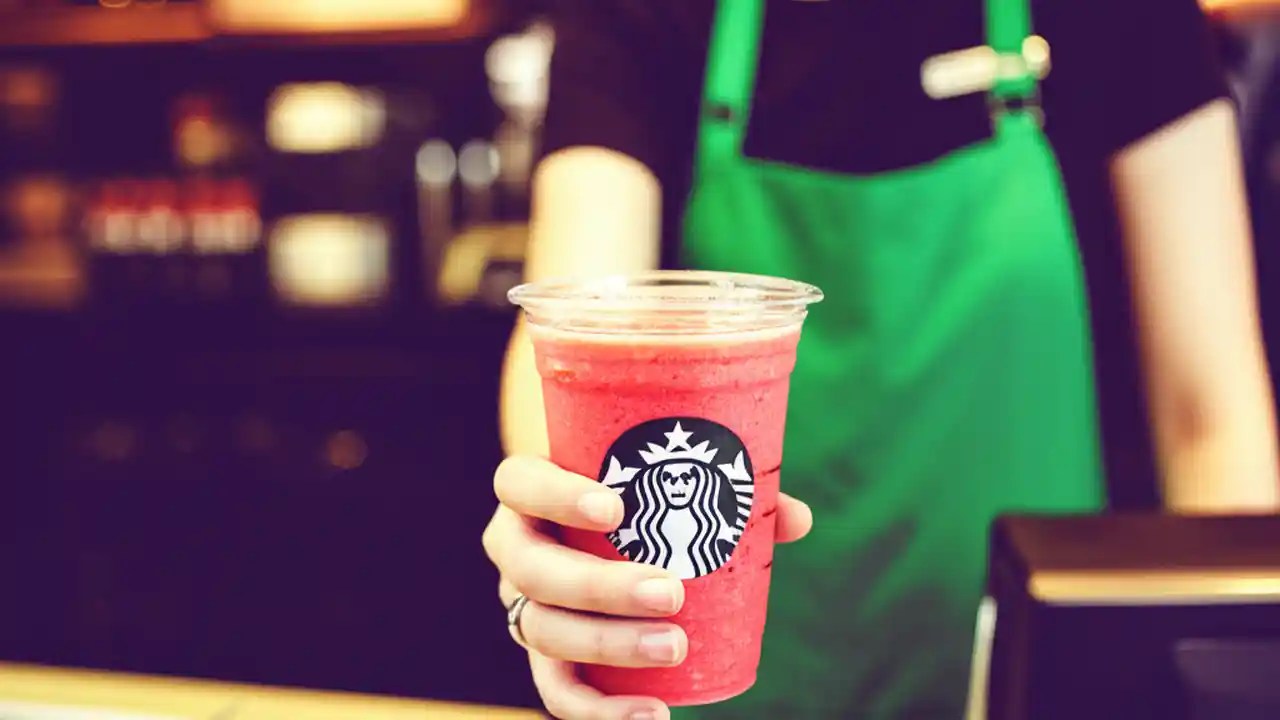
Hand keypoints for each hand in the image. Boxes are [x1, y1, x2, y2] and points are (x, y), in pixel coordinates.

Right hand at [481, 455, 813, 719]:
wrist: (601, 545)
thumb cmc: (639, 498)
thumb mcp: (667, 484)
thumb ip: (726, 492)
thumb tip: (794, 520)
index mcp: (530, 492)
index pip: (517, 483)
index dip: (556, 495)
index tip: (615, 507)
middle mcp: (515, 549)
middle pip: (533, 570)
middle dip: (600, 586)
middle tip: (670, 593)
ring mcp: (521, 605)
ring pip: (543, 631)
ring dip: (608, 645)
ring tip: (674, 647)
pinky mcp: (544, 657)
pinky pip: (557, 691)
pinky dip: (599, 712)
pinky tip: (653, 715)